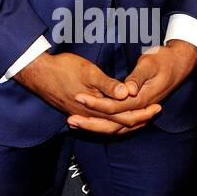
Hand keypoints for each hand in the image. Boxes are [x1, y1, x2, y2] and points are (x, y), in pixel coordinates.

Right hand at [14, 50, 162, 134]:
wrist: (39, 73)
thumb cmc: (63, 68)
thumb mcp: (88, 72)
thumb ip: (108, 84)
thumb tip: (127, 93)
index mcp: (95, 107)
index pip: (125, 116)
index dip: (143, 112)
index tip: (157, 106)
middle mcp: (90, 116)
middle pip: (120, 125)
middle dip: (140, 119)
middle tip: (155, 112)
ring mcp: (83, 117)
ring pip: (110, 127)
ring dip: (128, 123)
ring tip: (143, 118)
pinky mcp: (79, 114)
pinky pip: (101, 125)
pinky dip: (114, 124)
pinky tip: (118, 120)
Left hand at [67, 40, 196, 132]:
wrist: (179, 63)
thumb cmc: (164, 60)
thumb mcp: (150, 64)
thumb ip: (137, 77)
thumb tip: (127, 90)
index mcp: (142, 99)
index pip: (114, 106)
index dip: (95, 103)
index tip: (78, 97)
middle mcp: (140, 108)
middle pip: (113, 123)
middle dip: (90, 123)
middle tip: (71, 120)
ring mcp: (139, 111)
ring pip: (115, 128)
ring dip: (95, 127)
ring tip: (75, 124)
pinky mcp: (137, 110)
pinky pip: (119, 125)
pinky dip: (104, 126)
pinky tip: (91, 123)